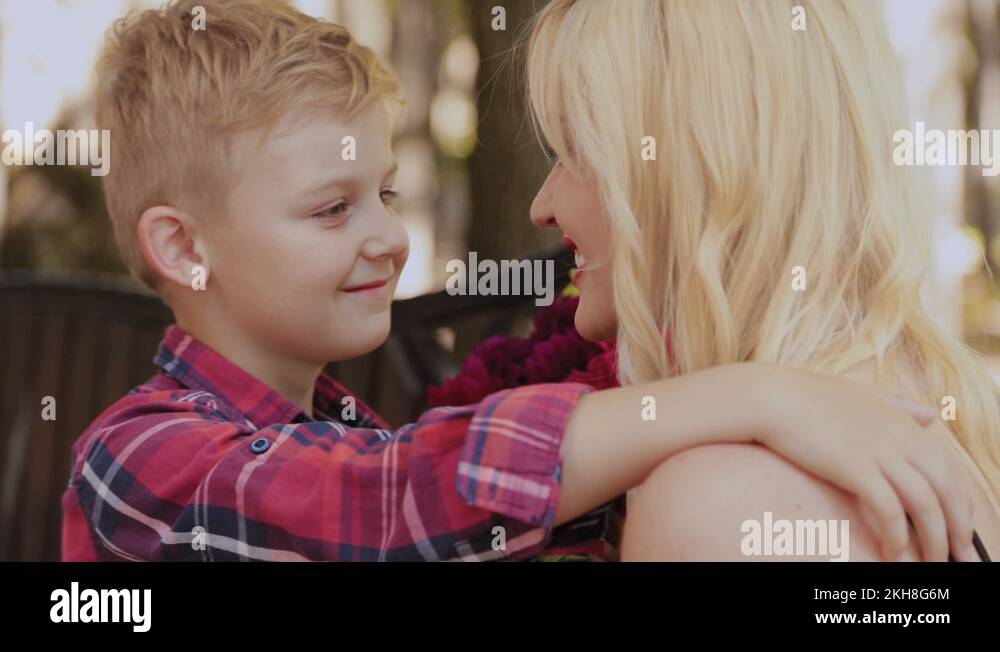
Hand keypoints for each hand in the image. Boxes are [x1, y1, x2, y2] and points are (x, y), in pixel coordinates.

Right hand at [747, 362, 975, 561]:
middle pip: (947, 488)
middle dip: (959, 526)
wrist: (770, 396)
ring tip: (931, 561)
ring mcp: (879, 451)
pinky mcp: (855, 468)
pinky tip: (893, 551)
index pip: (950, 468)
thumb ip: (899, 405)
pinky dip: (897, 535)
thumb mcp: (861, 394)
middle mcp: (899, 436)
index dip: (961, 502)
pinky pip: (889, 509)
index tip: (961, 527)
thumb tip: (930, 416)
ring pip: (926, 503)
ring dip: (934, 539)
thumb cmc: (806, 396)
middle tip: (959, 554)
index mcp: (903, 421)